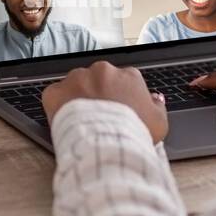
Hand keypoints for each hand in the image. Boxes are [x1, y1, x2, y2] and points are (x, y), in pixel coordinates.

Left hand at [42, 61, 169, 143]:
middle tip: (100, 117)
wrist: (106, 144)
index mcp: (128, 76)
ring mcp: (78, 79)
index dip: (121, 98)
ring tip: (83, 121)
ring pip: (76, 84)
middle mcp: (102, 71)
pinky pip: (55, 95)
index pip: (124, 81)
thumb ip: (158, 106)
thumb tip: (155, 99)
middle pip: (99, 79)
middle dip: (98, 94)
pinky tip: (66, 119)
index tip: (118, 111)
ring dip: (78, 98)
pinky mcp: (57, 91)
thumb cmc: (133, 134)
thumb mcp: (159, 123)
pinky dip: (58, 105)